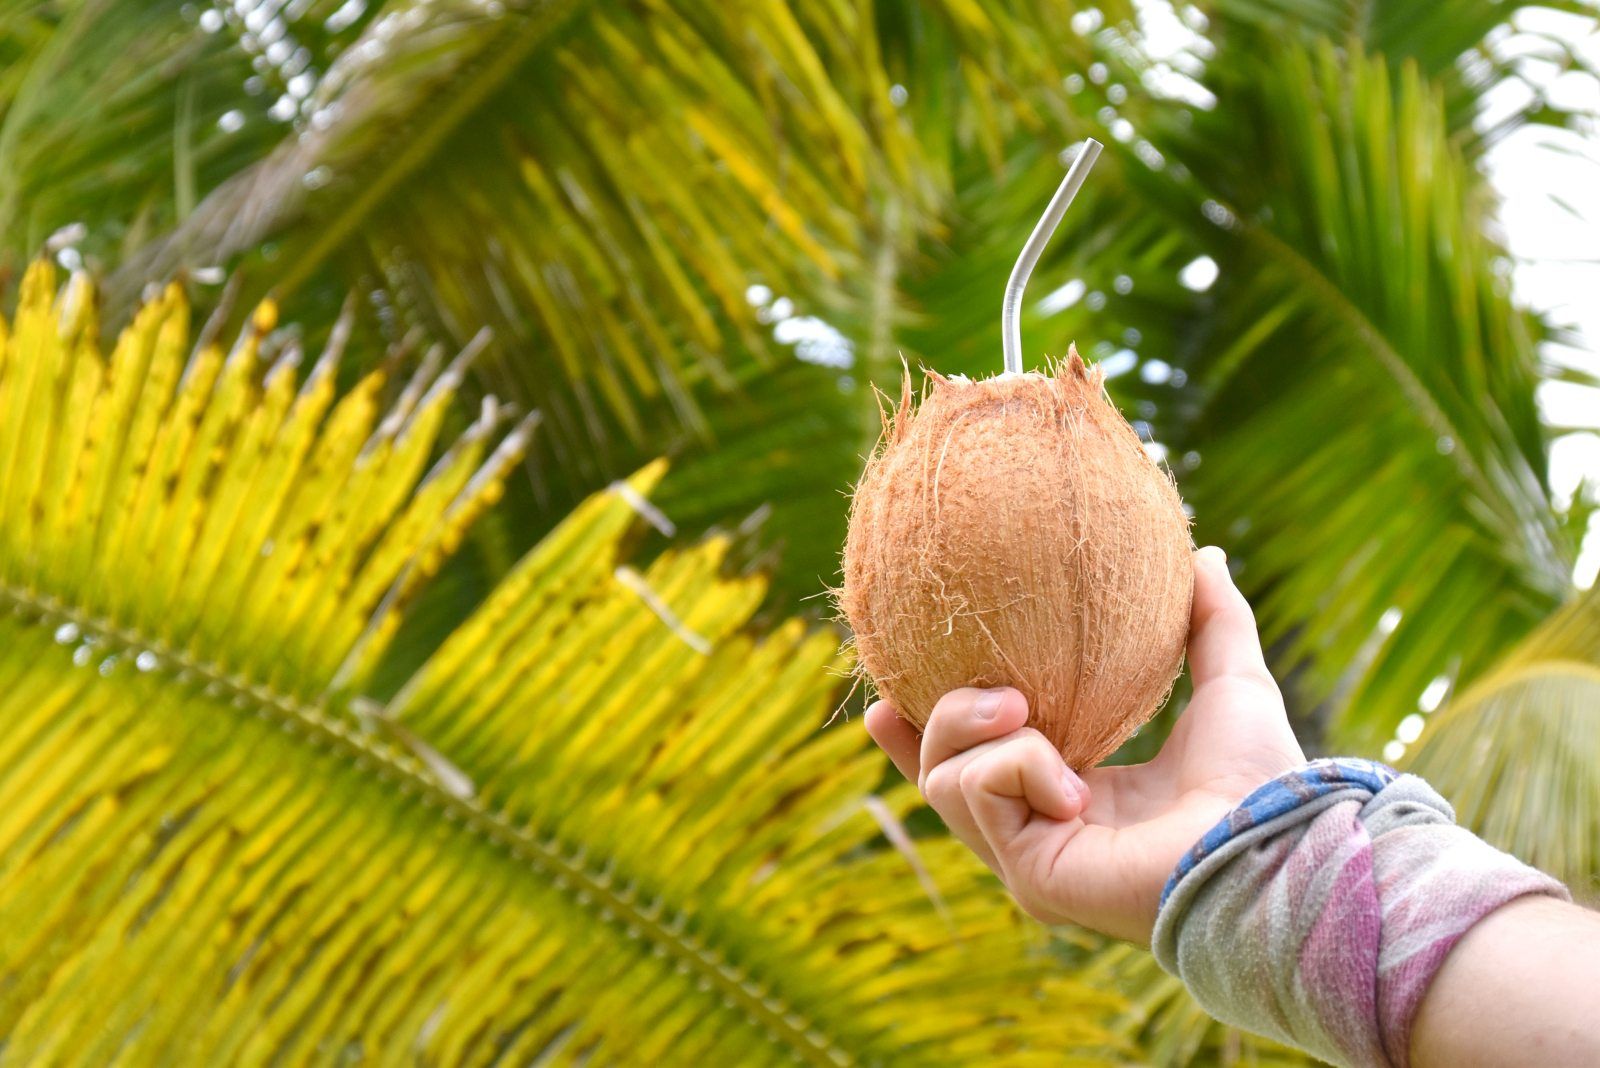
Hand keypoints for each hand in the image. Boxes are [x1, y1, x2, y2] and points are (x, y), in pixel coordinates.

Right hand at [864, 546, 1304, 943]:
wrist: (1268, 845)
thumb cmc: (1258, 781)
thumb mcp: (1230, 682)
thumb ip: (1211, 621)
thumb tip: (1207, 554)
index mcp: (1075, 800)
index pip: (980, 770)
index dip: (928, 734)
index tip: (887, 698)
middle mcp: (1041, 835)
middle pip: (941, 774)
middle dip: (934, 723)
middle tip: (1001, 693)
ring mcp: (1029, 860)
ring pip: (944, 778)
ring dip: (974, 728)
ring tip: (1021, 708)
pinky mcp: (1027, 874)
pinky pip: (978, 789)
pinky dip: (1015, 763)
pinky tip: (1071, 783)